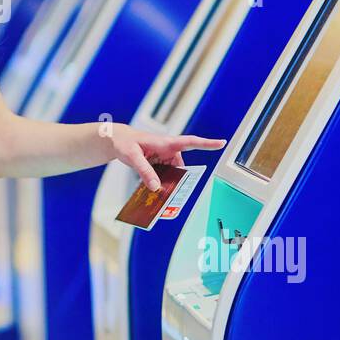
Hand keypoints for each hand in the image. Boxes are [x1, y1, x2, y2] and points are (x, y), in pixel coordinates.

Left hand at [109, 124, 226, 190]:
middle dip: (179, 182)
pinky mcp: (158, 164)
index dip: (207, 143)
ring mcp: (164, 158)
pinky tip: (154, 192)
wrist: (117, 140)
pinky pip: (164, 176)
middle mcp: (168, 150)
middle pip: (181, 169)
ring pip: (173, 175)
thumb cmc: (125, 142)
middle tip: (174, 197)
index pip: (191, 142)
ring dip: (168, 185)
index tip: (222, 143)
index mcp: (166, 143)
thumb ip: (144, 171)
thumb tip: (156, 187)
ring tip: (161, 199)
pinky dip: (160, 184)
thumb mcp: (133, 157)